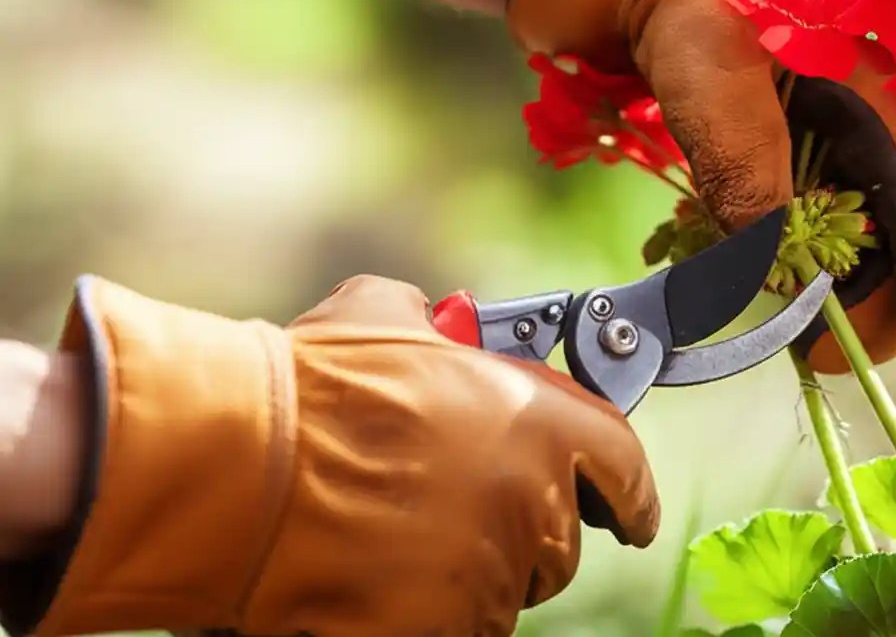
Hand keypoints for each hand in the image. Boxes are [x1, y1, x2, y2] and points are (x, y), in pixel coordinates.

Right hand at [17, 275, 656, 636]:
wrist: (237, 463)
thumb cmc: (312, 385)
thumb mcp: (385, 316)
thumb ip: (439, 322)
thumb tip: (438, 317)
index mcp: (542, 422)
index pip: (623, 466)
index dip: (628, 492)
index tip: (630, 512)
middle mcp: (533, 502)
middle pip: (560, 536)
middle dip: (522, 522)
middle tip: (456, 502)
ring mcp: (492, 574)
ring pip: (508, 586)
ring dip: (472, 565)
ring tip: (396, 530)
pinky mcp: (446, 627)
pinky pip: (461, 624)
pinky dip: (432, 605)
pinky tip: (379, 572)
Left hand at [508, 0, 895, 398]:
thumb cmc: (701, 14)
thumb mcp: (717, 76)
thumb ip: (743, 155)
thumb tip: (767, 259)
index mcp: (881, 113)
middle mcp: (869, 149)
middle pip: (893, 254)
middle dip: (865, 316)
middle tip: (811, 357)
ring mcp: (834, 168)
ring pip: (849, 256)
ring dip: (822, 301)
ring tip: (784, 332)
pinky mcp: (795, 182)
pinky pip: (802, 244)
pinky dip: (786, 277)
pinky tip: (760, 287)